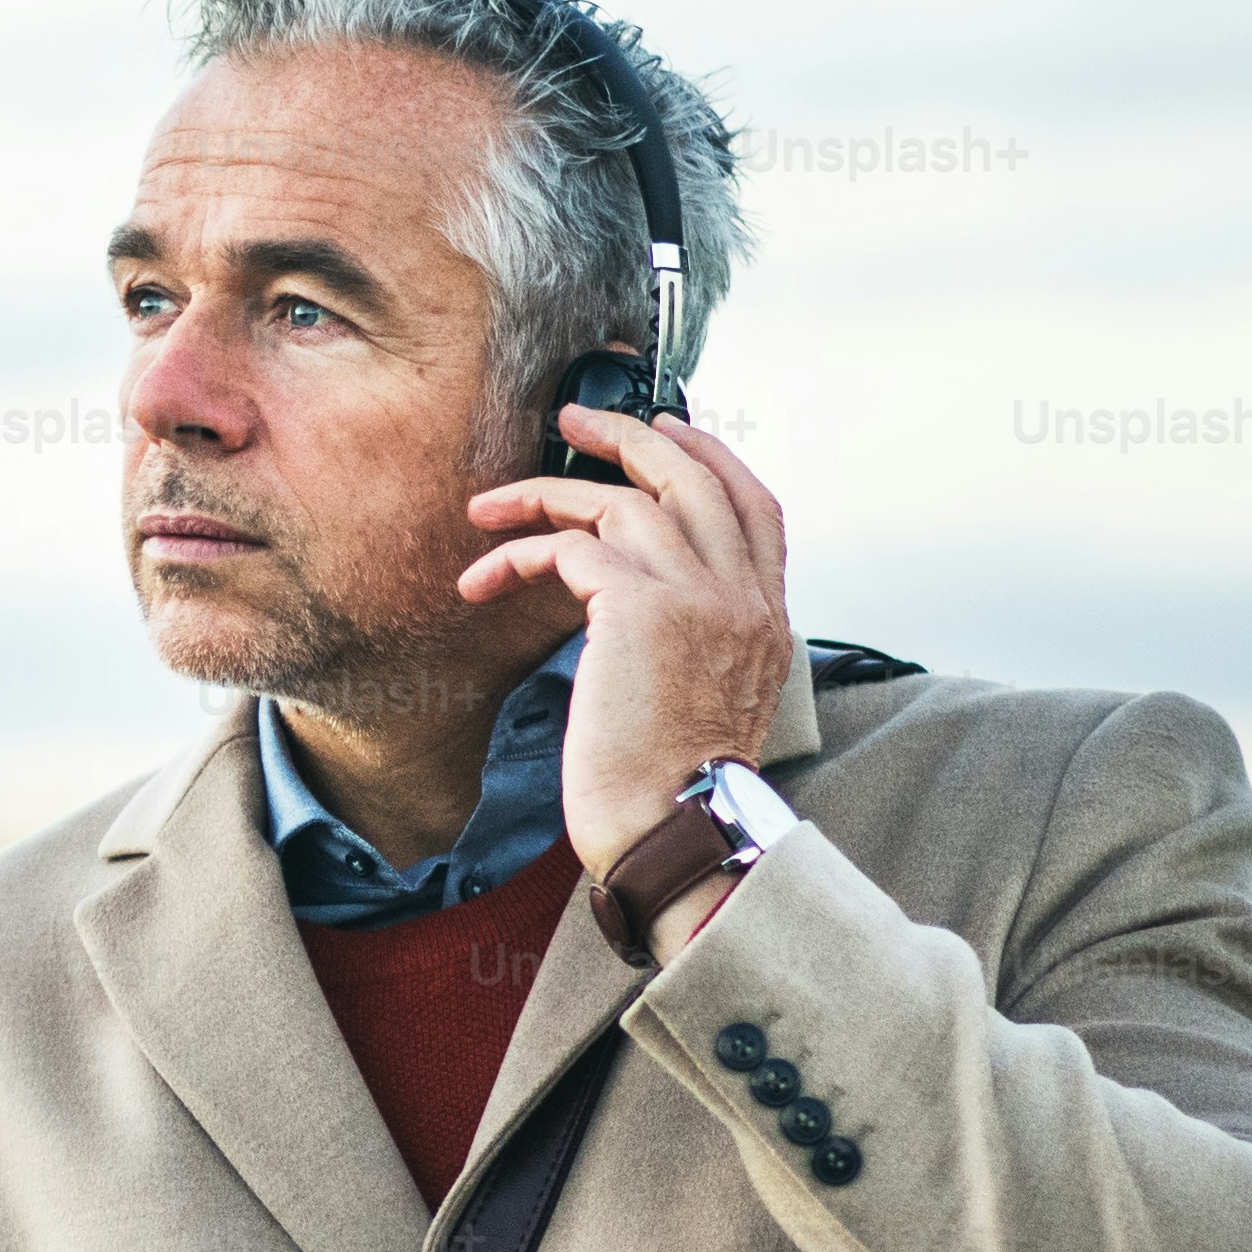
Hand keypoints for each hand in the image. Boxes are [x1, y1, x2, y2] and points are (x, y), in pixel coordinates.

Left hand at [461, 403, 794, 901]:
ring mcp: (696, 594)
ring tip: (490, 508)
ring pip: (621, 502)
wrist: (677, 829)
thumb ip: (705, 641)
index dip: (708, 456)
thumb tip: (651, 614)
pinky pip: (568, 547)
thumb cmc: (678, 787)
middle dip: (628, 436)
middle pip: (692, 476)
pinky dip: (518, 553)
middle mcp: (741, 594)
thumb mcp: (716, 701)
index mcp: (767, 616)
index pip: (754, 504)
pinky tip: (483, 580)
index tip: (665, 431)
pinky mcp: (637, 608)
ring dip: (545, 494)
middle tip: (572, 422)